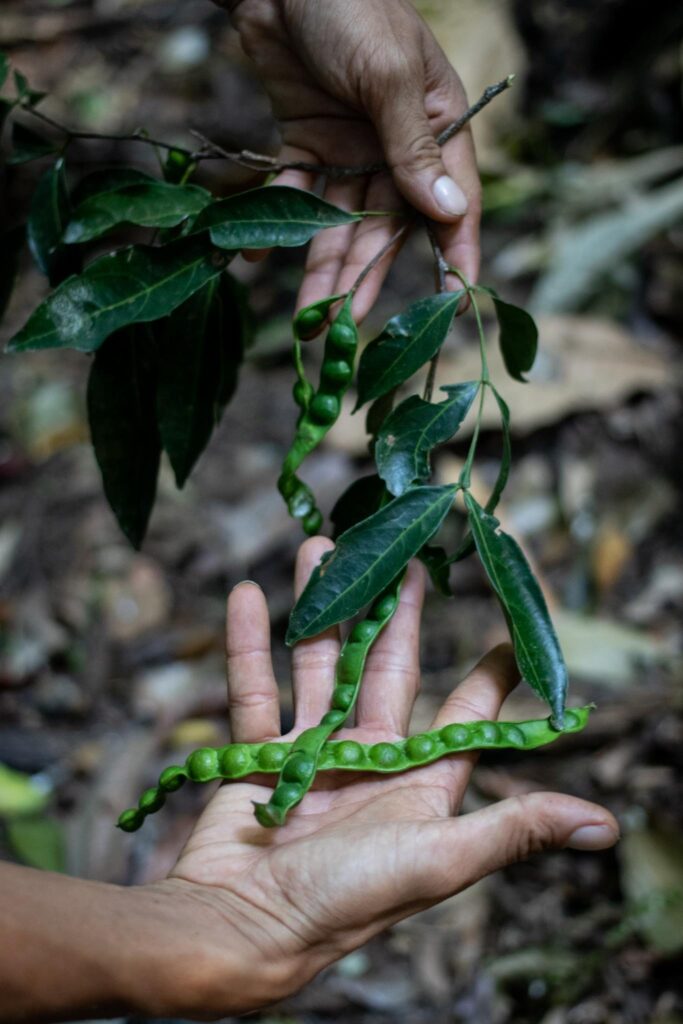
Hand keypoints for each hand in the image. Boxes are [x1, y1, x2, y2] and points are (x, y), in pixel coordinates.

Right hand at [146, 538, 617, 1017]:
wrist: (243, 929)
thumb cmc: (346, 900)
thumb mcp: (437, 859)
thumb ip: (512, 830)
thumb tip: (606, 826)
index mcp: (417, 783)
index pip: (462, 714)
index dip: (486, 674)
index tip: (505, 630)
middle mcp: (369, 761)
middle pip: (385, 669)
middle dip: (391, 611)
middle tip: (400, 555)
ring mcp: (311, 753)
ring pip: (317, 664)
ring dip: (315, 609)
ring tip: (317, 550)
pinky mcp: (258, 754)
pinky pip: (253, 688)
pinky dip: (248, 644)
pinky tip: (249, 597)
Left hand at [218, 0, 480, 321]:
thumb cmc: (351, 4)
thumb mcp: (388, 73)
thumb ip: (412, 145)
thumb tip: (447, 212)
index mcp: (439, 128)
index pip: (453, 204)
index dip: (454, 257)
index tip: (453, 308)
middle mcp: (397, 147)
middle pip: (387, 227)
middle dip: (366, 277)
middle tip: (347, 327)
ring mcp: (350, 149)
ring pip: (340, 223)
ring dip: (323, 267)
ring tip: (308, 318)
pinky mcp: (305, 144)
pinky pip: (295, 195)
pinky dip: (278, 225)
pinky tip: (259, 259)